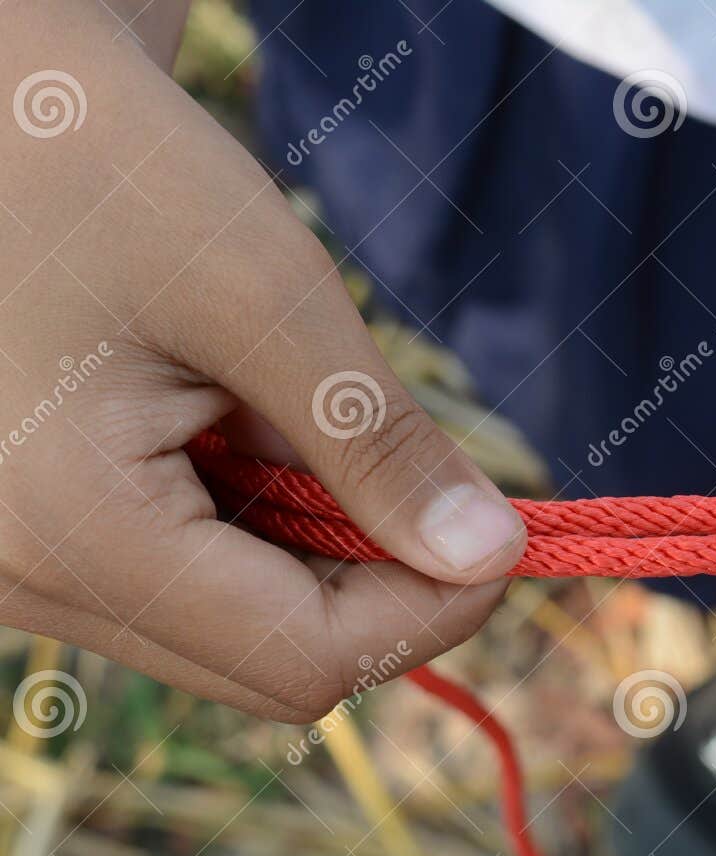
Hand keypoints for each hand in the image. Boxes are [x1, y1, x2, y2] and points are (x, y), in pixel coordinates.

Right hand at [0, 2, 525, 720]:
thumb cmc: (107, 167)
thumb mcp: (266, 295)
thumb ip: (379, 446)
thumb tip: (490, 557)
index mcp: (70, 533)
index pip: (304, 661)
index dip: (432, 612)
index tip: (503, 534)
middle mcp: (27, 580)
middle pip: (272, 665)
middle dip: (381, 587)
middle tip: (431, 478)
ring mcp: (26, 568)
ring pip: (239, 631)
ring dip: (323, 552)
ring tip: (301, 419)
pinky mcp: (44, 539)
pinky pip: (195, 583)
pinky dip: (265, 528)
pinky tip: (251, 431)